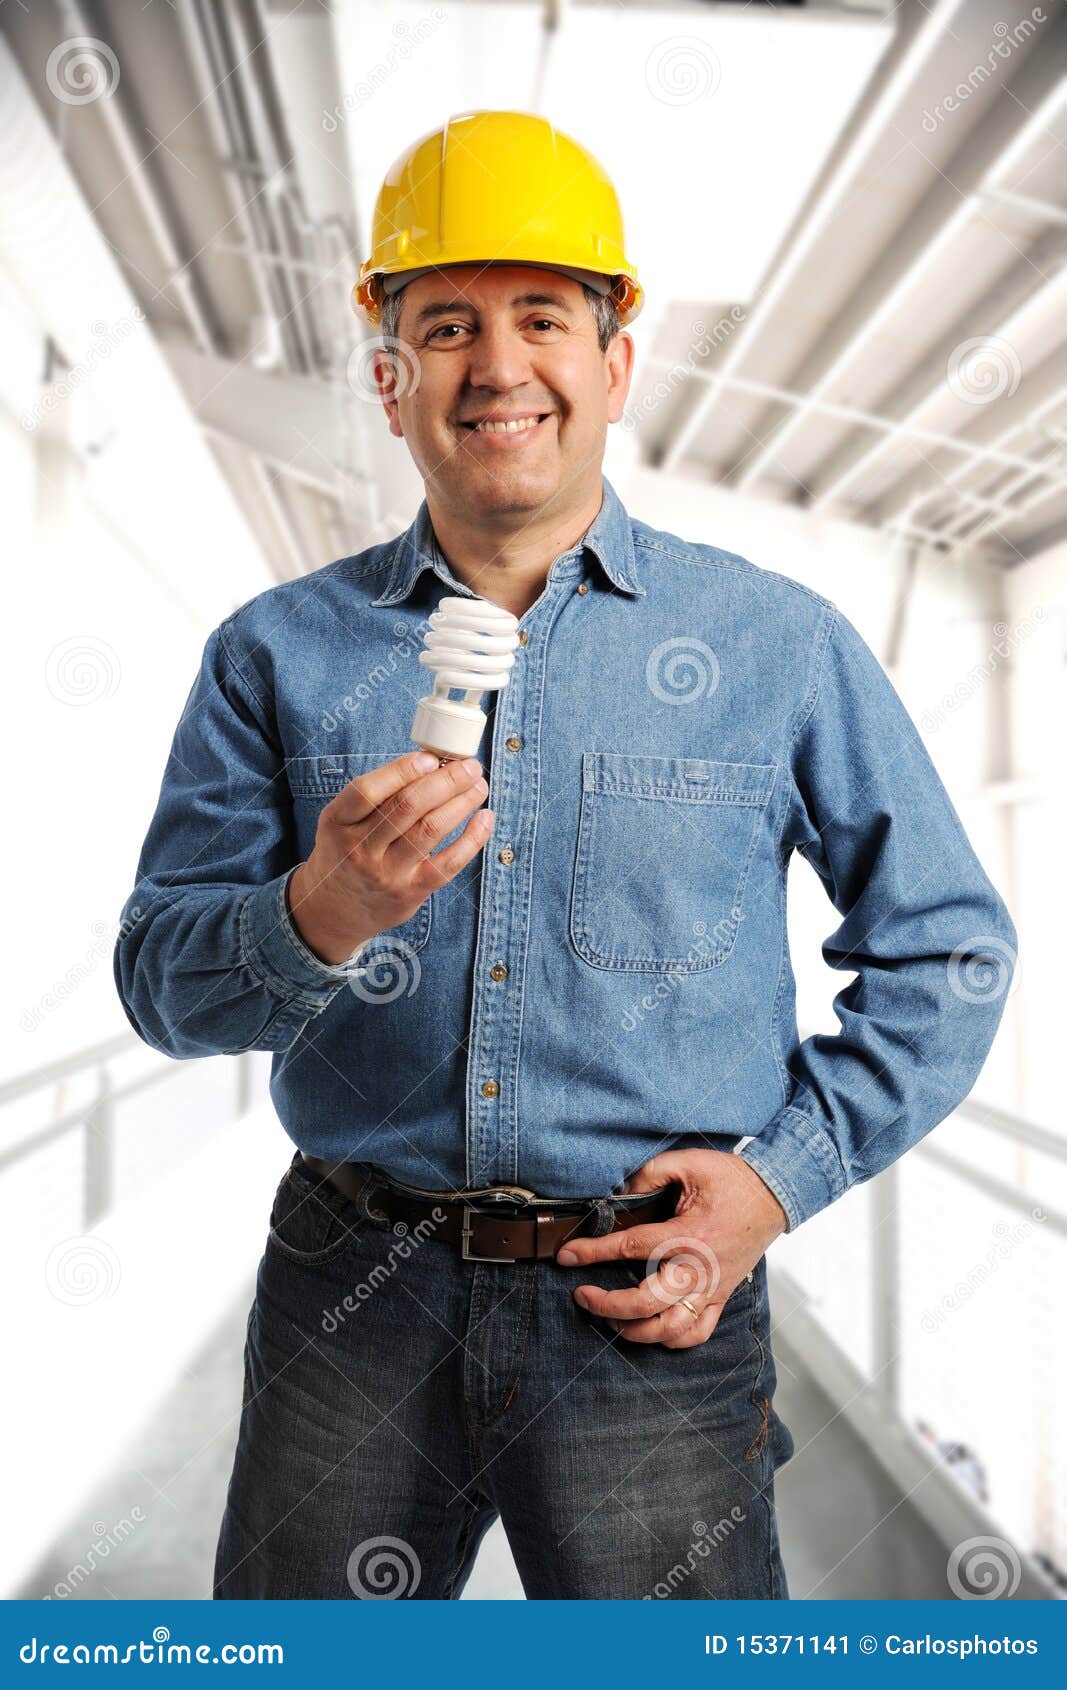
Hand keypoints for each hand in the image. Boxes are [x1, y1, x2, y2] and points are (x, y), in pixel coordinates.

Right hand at [289, 750, 493, 964]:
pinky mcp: (411, 891)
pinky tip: (485, 818)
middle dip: (446, 781)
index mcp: (338, 821)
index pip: (368, 790)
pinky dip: (472, 838)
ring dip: (462, 802)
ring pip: (431, 829)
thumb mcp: (343, 821)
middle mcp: (360, 847)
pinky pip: (448, 863)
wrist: (336, 910)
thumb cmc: (349, 850)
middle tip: (470, 767)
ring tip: (479, 786)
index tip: (432, 758)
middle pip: (407, 806)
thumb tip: (431, 763)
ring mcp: (386, 872)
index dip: (403, 770)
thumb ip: (377, 795)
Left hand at [555, 1148, 787, 1348]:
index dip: (593, 1253)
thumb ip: (648, 1174)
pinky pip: (697, 1333)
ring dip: (634, 1331)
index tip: (567, 1256)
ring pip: (669, 1329)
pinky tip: (651, 1332)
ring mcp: (711, 1289)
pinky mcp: (721, 1297)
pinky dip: (672, 1340)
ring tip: (611, 1319)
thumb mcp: (688, 1162)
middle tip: (583, 1296)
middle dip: (606, 1305)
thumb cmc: (732, 1179)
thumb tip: (618, 1190)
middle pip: (644, 1302)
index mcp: (686, 1234)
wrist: (773, 1194)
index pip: (630, 1247)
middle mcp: (697, 1269)